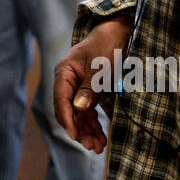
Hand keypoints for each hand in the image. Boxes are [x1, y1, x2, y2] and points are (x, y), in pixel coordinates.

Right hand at [53, 19, 131, 153]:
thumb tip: (79, 108)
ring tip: (98, 147)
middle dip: (79, 130)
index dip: (67, 119)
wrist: (118, 33)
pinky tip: (101, 137)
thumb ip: (89, 87)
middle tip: (92, 146)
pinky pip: (88, 112)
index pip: (61, 100)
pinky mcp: (88, 92)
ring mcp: (78, 88)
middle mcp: (68, 82)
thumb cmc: (107, 45)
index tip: (76, 136)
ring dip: (87, 131)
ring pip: (79, 115)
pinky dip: (94, 125)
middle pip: (69, 111)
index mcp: (64, 73)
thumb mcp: (100, 66)